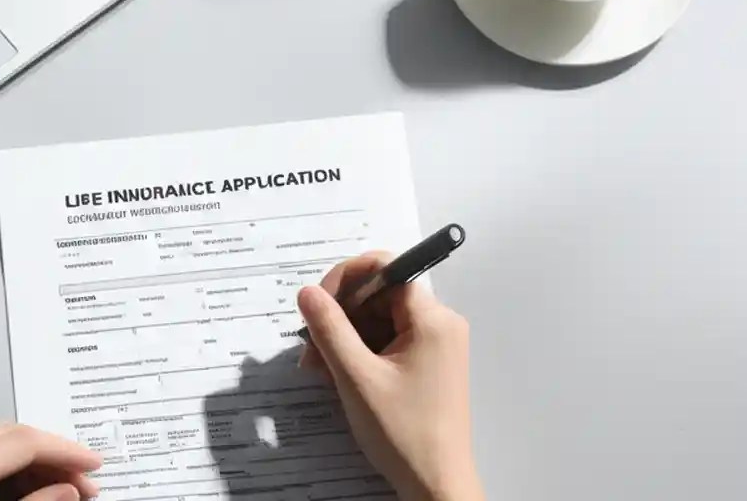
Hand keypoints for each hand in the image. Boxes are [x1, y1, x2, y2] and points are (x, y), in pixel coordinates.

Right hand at [297, 253, 483, 500]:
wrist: (436, 485)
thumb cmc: (402, 431)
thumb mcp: (356, 377)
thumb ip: (329, 329)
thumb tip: (306, 292)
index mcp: (432, 319)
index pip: (386, 268)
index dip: (346, 278)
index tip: (318, 304)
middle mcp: (440, 324)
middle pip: (379, 295)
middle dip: (339, 316)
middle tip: (310, 349)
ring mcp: (435, 345)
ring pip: (379, 320)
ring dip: (344, 338)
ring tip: (319, 370)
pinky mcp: (427, 364)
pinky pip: (387, 342)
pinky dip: (359, 353)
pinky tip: (337, 377)